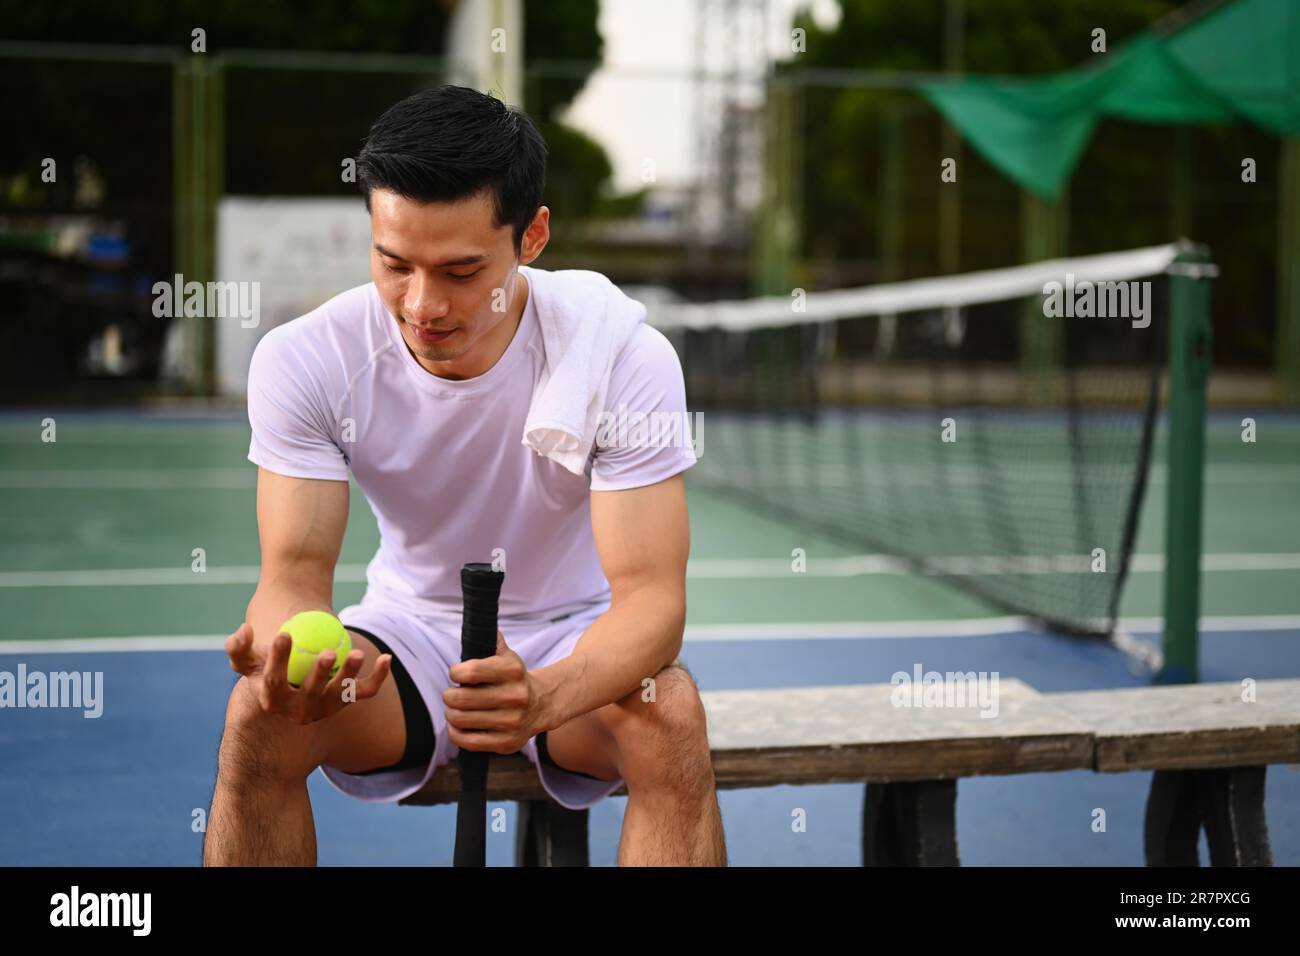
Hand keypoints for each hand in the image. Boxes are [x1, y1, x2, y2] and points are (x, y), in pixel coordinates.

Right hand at [225, 621, 391, 724]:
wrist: (289, 682)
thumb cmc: (263, 668)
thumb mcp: (246, 660)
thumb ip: (237, 647)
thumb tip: (244, 630)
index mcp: (273, 700)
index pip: (274, 681)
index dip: (278, 659)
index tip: (283, 634)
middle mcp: (300, 710)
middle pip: (311, 693)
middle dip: (320, 675)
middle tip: (328, 652)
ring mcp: (325, 708)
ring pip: (340, 694)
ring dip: (350, 674)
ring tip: (359, 653)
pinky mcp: (345, 701)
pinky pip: (365, 691)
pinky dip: (378, 676)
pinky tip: (386, 657)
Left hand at [444, 631, 544, 754]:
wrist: (543, 704)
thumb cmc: (514, 678)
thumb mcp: (508, 656)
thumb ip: (491, 641)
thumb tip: (478, 624)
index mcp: (513, 670)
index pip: (471, 671)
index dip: (455, 672)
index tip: (456, 674)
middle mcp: (515, 696)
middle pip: (460, 698)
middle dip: (449, 696)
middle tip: (451, 695)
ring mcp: (511, 722)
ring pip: (460, 720)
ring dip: (451, 714)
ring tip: (455, 709)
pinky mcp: (506, 743)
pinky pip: (467, 741)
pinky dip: (456, 733)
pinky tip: (459, 725)